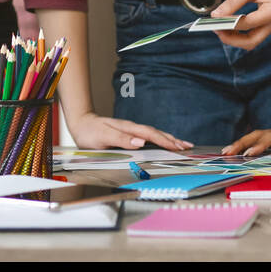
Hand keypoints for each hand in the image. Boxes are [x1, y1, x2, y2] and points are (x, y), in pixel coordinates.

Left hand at [65, 110, 191, 150]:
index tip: (178, 147)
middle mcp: (132, 128)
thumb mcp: (104, 137)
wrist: (82, 124)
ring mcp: (132, 130)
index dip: (165, 141)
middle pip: (157, 133)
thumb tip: (141, 141)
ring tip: (183, 144)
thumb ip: (122, 139)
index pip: (151, 135)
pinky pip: (149, 136)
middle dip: (173, 140)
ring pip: (154, 134)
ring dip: (169, 139)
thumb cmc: (90, 132)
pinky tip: (163, 142)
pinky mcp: (129, 134)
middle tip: (188, 147)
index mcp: (129, 129)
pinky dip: (160, 139)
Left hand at [208, 0, 270, 48]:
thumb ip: (232, 3)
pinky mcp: (267, 23)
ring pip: (251, 41)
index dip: (228, 24)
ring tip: (220, 27)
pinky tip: (228, 25)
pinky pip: (252, 34)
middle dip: (231, 39)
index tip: (214, 20)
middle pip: (250, 42)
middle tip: (215, 29)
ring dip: (235, 38)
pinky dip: (239, 33)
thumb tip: (216, 15)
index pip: (247, 24)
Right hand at [222, 116, 270, 156]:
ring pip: (258, 137)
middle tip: (226, 152)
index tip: (248, 154)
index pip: (270, 138)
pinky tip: (244, 151)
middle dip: (241, 143)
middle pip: (257, 135)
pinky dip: (250, 145)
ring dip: (242, 143)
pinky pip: (263, 142)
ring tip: (227, 151)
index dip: (258, 145)